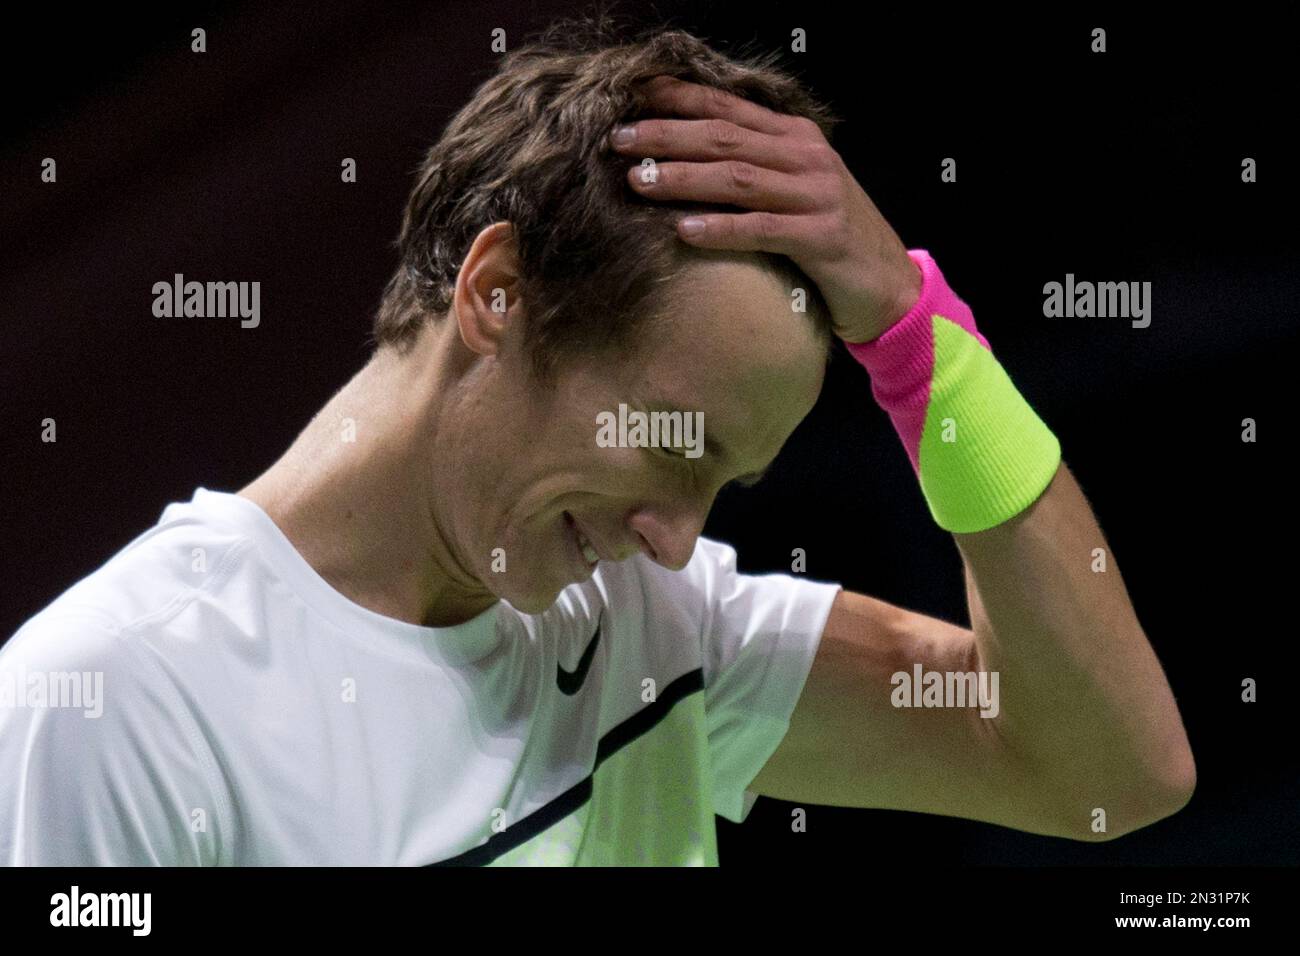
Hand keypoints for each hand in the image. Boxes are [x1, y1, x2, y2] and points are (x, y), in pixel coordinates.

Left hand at [610, 75, 922, 343]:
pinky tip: (683, 231)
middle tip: (618, 141)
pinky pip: (761, 229)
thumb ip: (754, 169)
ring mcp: (816, 195)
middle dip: (666, 137)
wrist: (891, 287)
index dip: (680, 100)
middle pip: (724, 138)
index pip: (729, 108)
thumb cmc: (831, 241)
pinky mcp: (822, 237)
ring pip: (737, 178)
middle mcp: (807, 157)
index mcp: (796, 138)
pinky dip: (720, 229)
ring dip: (683, 178)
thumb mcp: (795, 192)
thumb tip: (682, 161)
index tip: (634, 99)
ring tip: (638, 182)